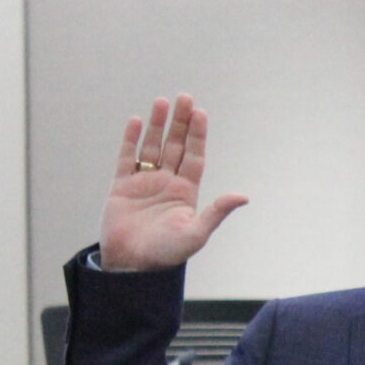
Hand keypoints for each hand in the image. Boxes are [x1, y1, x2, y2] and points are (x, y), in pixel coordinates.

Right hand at [99, 94, 249, 271]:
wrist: (132, 267)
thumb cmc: (166, 254)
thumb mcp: (196, 233)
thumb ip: (216, 212)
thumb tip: (243, 196)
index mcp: (185, 193)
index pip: (193, 157)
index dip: (197, 135)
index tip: (200, 113)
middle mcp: (166, 183)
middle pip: (174, 146)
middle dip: (180, 122)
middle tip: (184, 97)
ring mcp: (143, 183)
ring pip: (152, 146)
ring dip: (157, 125)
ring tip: (163, 102)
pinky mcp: (121, 186)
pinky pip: (127, 157)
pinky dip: (131, 139)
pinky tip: (138, 121)